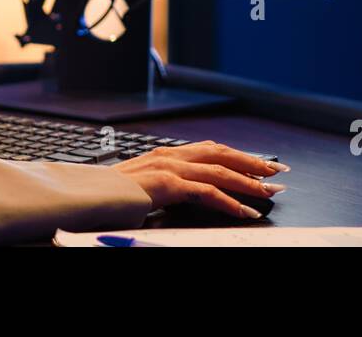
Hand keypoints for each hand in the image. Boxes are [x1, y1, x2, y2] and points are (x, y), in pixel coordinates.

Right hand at [111, 141, 288, 217]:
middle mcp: (169, 155)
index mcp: (164, 153)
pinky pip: (207, 192)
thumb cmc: (108, 196)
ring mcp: (168, 167)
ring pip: (220, 170)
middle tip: (278, 172)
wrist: (83, 196)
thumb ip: (166, 186)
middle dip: (253, 162)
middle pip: (222, 153)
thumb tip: (190, 194)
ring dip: (249, 181)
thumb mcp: (142, 187)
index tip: (260, 164)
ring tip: (270, 192)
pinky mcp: (166, 184)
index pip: (211, 149)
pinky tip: (244, 211)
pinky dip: (229, 202)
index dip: (238, 156)